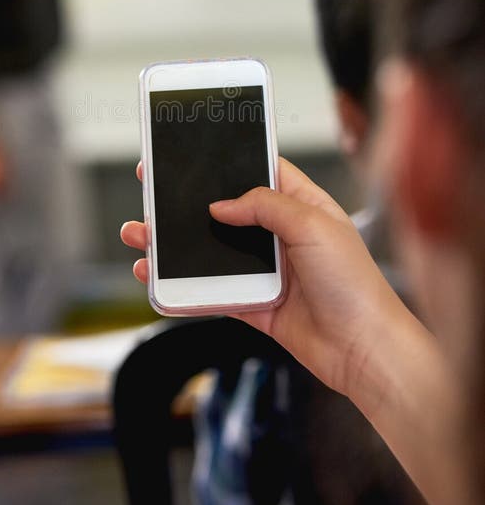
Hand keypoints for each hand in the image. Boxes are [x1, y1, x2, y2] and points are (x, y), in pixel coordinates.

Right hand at [120, 157, 409, 413]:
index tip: (190, 154)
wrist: (364, 350)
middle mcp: (281, 235)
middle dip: (187, 203)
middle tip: (151, 191)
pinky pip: (211, 290)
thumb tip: (221, 204)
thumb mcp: (313, 225)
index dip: (226, 162)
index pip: (258, 172)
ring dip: (175, 244)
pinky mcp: (254, 304)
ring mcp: (266, 271)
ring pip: (211, 251)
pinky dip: (182, 285)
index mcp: (301, 206)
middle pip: (224, 211)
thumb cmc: (355, 284)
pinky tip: (156, 277)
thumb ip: (265, 206)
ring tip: (141, 235)